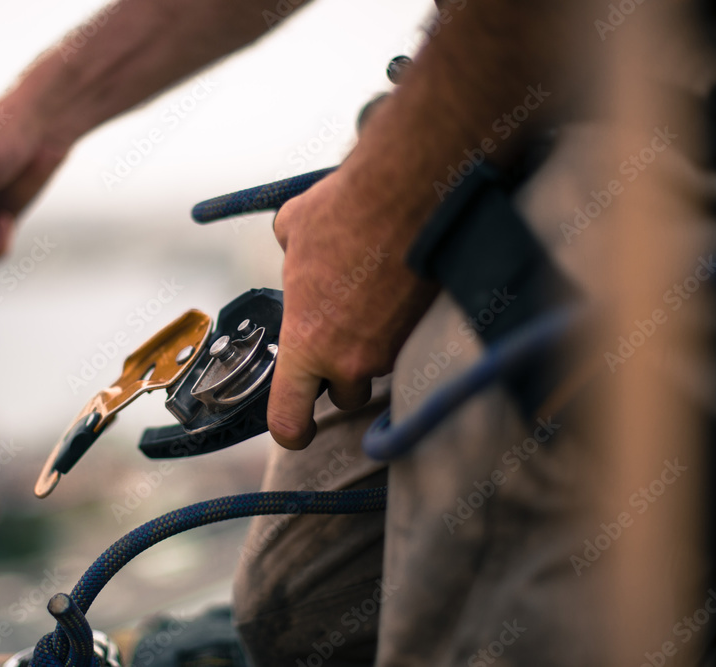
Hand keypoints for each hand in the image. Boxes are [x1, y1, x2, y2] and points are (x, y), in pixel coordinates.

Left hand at [268, 165, 437, 449]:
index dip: (289, 431)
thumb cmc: (346, 210)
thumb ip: (287, 256)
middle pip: (344, 396)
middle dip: (343, 374)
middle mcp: (350, 358)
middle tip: (343, 335)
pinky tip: (402, 289)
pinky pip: (410, 345)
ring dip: (376, 346)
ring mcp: (393, 350)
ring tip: (376, 297)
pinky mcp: (428, 333)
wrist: (409, 191)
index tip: (294, 431)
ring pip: (380, 369)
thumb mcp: (292, 229)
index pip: (288, 418)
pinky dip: (405, 326)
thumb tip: (293, 249)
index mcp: (306, 341)